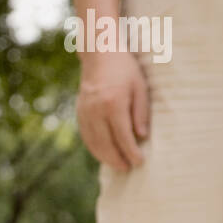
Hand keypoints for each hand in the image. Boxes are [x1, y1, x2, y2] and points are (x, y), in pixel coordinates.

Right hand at [76, 51, 149, 171]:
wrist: (100, 53)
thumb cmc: (125, 68)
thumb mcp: (140, 87)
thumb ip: (140, 112)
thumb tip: (142, 136)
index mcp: (113, 103)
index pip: (123, 136)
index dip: (131, 152)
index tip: (139, 162)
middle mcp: (97, 110)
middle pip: (107, 144)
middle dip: (117, 159)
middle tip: (128, 168)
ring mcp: (86, 113)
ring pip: (95, 143)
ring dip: (105, 158)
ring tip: (117, 165)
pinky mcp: (80, 113)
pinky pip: (87, 137)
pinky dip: (95, 148)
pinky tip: (104, 154)